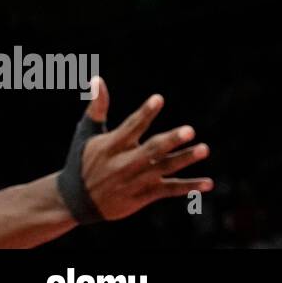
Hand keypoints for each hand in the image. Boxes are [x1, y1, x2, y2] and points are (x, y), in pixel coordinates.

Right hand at [76, 77, 212, 220]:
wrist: (73, 203)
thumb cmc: (82, 162)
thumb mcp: (87, 135)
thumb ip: (97, 108)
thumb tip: (97, 79)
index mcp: (111, 147)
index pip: (131, 127)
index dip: (145, 113)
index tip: (158, 99)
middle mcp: (124, 164)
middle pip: (151, 150)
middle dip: (170, 141)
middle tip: (190, 130)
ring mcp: (135, 181)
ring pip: (163, 169)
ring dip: (184, 159)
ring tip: (204, 149)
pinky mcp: (142, 196)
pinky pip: (168, 190)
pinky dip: (188, 187)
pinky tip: (208, 182)